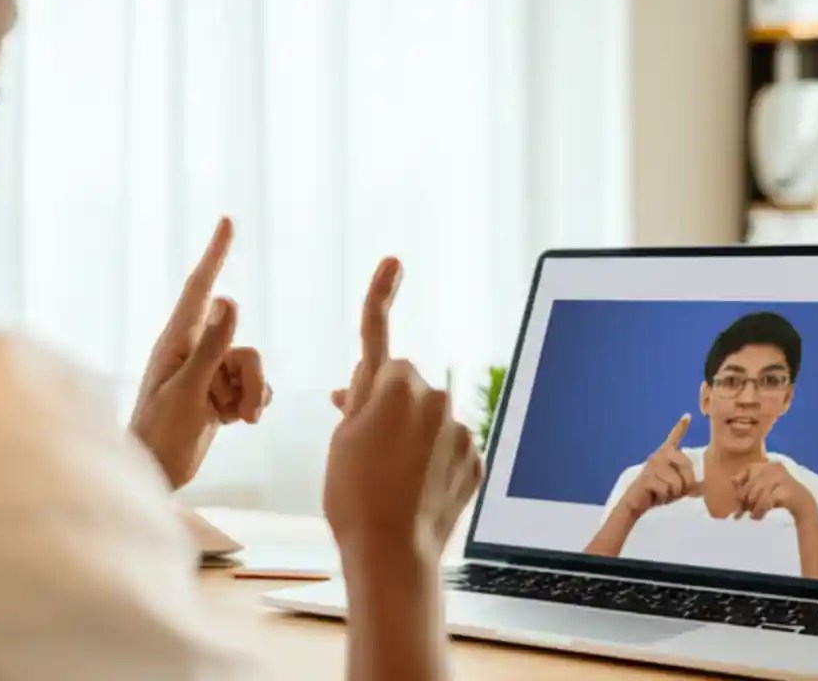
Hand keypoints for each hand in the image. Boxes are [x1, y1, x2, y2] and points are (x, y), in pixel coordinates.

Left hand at [129, 218, 272, 488]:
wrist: (157, 473)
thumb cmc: (159, 433)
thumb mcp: (188, 391)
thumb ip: (210, 346)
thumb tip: (228, 299)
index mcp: (175, 342)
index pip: (200, 287)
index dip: (215, 254)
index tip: (227, 222)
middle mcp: (192, 351)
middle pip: (240, 342)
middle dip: (250, 378)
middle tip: (242, 411)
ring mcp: (206, 372)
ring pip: (251, 365)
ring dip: (253, 394)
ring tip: (239, 419)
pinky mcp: (218, 392)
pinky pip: (254, 384)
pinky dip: (254, 402)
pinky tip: (240, 421)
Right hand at [324, 259, 481, 561]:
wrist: (392, 555)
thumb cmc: (354, 497)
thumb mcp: (341, 439)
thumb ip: (357, 400)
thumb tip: (361, 385)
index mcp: (397, 385)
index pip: (381, 338)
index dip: (380, 301)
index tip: (393, 262)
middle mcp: (437, 399)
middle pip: (407, 385)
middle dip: (389, 403)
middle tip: (364, 444)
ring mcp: (460, 430)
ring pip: (430, 419)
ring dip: (413, 435)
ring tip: (389, 478)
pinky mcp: (476, 459)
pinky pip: (451, 447)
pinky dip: (435, 460)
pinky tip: (415, 489)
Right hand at [617, 414, 699, 518]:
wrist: (635, 502)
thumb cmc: (657, 493)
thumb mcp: (677, 488)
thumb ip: (690, 486)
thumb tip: (704, 487)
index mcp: (666, 455)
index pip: (674, 438)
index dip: (681, 427)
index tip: (687, 416)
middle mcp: (658, 455)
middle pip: (687, 466)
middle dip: (685, 484)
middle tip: (672, 489)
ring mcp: (652, 465)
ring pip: (678, 482)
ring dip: (673, 492)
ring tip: (663, 491)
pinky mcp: (647, 477)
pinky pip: (667, 490)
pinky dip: (664, 497)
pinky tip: (656, 495)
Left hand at [733, 461, 817, 521]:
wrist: (803, 504)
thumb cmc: (778, 495)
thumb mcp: (762, 488)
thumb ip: (747, 483)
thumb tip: (733, 480)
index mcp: (767, 464)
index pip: (748, 469)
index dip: (741, 484)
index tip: (740, 498)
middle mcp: (773, 468)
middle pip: (749, 485)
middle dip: (744, 500)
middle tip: (745, 510)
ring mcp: (780, 478)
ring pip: (755, 495)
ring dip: (752, 508)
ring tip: (753, 515)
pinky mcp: (785, 491)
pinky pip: (765, 502)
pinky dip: (759, 511)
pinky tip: (758, 516)